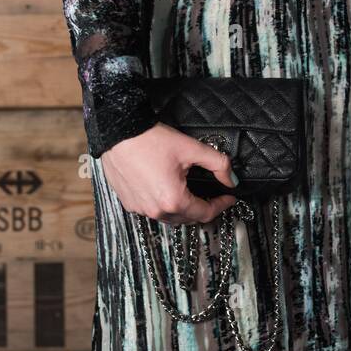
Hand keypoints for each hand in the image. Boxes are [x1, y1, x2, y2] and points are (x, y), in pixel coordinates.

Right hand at [101, 122, 238, 225]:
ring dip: (183, 209)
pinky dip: (163, 204)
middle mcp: (156, 210)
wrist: (119, 132)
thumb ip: (218, 164)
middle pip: (188, 217)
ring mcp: (140, 208)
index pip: (205, 213)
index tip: (229, 198)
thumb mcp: (191, 148)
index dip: (221, 205)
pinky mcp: (129, 203)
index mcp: (174, 200)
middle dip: (202, 208)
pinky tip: (166, 190)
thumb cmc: (152, 139)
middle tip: (212, 195)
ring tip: (190, 194)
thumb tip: (232, 180)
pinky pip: (152, 210)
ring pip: (169, 216)